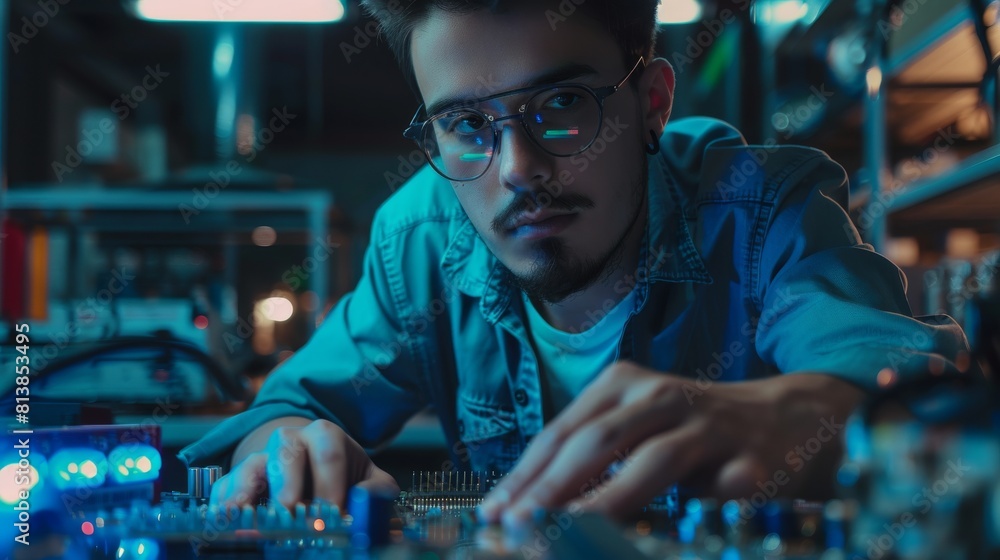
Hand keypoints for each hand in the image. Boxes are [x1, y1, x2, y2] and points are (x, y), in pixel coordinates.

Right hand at [209, 419, 398, 509]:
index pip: (328, 451)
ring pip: (251, 465)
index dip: (330, 481)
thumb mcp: (371, 482)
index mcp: (325, 436)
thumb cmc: (347, 480)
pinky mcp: (241, 482)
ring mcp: (263, 459)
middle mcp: (291, 441)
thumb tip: (365, 503)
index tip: (334, 510)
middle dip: (289, 481)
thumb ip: (376, 491)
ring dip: (249, 492)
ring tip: (247, 517)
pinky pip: (226, 488)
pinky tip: (223, 523)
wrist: (320, 478)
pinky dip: (223, 506)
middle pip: (286, 450)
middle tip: (293, 509)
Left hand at [477, 361, 864, 523]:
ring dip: (607, 502)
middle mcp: (663, 397)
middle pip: (598, 442)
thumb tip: (529, 504)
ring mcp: (710, 427)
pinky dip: (685, 515)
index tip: (496, 512)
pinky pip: (716, 493)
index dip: (526, 475)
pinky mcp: (752, 461)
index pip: (562, 432)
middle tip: (521, 526)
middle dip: (552, 489)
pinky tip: (656, 542)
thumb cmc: (695, 429)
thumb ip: (592, 457)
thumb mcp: (638, 426)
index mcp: (625, 386)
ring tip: (572, 532)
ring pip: (652, 462)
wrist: (789, 418)